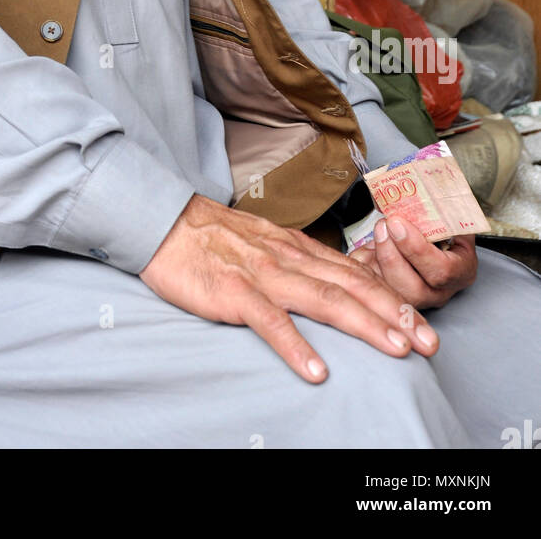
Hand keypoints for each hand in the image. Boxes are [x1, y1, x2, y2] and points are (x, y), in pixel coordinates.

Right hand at [139, 193, 439, 384]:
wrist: (164, 223)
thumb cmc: (213, 239)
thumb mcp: (266, 244)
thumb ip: (300, 264)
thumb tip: (336, 285)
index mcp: (298, 248)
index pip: (356, 273)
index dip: (393, 298)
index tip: (423, 323)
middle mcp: (289, 258)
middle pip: (352, 286)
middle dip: (396, 314)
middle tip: (428, 342)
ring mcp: (262, 274)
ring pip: (323, 299)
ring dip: (365, 324)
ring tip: (396, 349)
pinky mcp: (234, 291)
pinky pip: (270, 321)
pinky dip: (295, 345)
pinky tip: (316, 370)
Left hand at [347, 215, 476, 310]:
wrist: (434, 241)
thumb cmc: (444, 228)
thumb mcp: (450, 215)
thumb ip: (438, 207)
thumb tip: (414, 182)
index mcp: (461, 272)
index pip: (441, 271)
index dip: (416, 249)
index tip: (397, 223)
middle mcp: (439, 291)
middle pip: (413, 288)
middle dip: (391, 254)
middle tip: (383, 225)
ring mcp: (416, 298)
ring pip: (391, 290)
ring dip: (377, 257)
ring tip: (378, 230)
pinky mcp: (393, 296)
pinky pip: (373, 286)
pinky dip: (365, 263)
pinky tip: (368, 244)